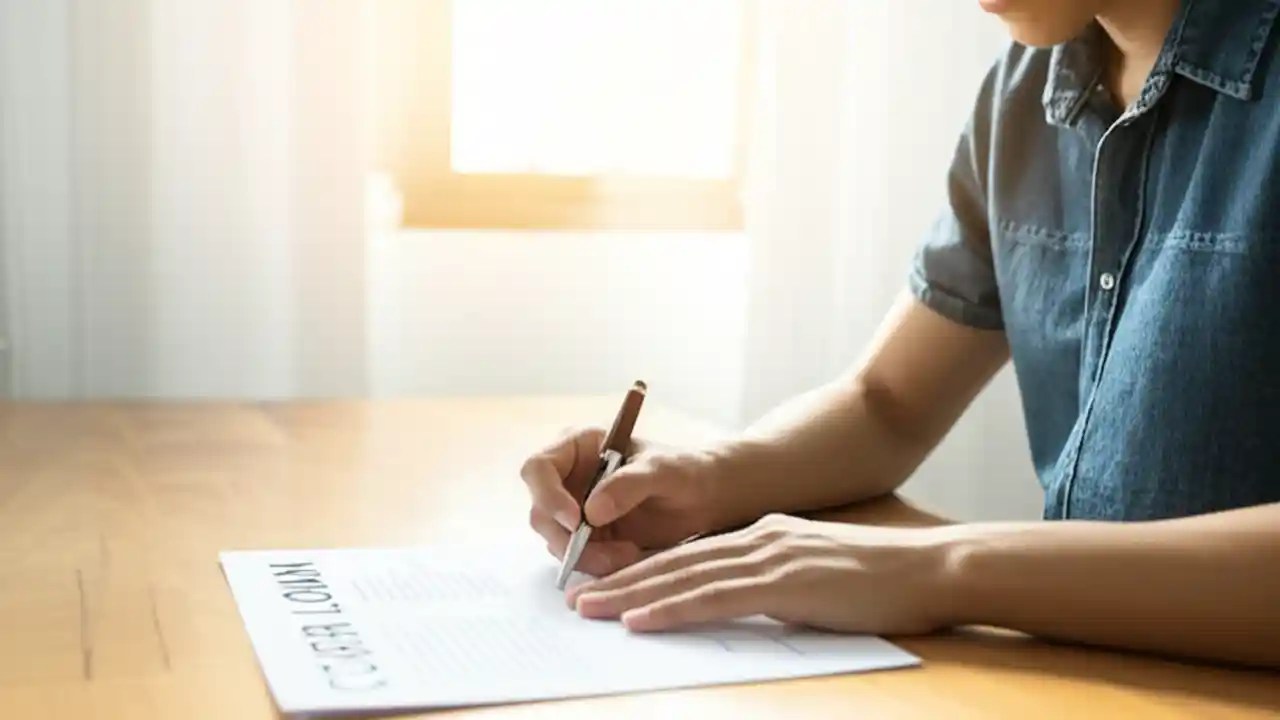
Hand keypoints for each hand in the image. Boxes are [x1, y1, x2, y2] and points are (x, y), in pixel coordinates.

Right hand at [521, 428, 716, 576]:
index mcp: (578, 447)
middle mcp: (568, 478)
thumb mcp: (662, 471)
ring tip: (627, 555)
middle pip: (541, 512)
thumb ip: (628, 485)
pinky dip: (597, 564)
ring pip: (556, 541)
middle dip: (568, 538)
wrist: (704, 499)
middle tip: (606, 553)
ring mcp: (575, 509)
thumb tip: (590, 511)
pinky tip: (627, 558)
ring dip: (586, 556)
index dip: (547, 495)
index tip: (575, 520)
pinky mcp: (587, 537)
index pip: (538, 468)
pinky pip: (576, 557)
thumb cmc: (684, 471)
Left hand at [566, 513, 959, 634]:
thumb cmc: (881, 579)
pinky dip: (671, 608)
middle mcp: (758, 539)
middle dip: (620, 581)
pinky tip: (640, 620)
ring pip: (682, 576)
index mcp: (764, 536)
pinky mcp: (782, 583)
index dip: (645, 571)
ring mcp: (768, 558)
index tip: (608, 588)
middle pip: (674, 561)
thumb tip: (745, 598)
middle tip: (576, 599)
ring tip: (589, 609)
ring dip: (630, 595)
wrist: (929, 568)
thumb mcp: (816, 572)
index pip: (691, 554)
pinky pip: (713, 598)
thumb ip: (777, 578)